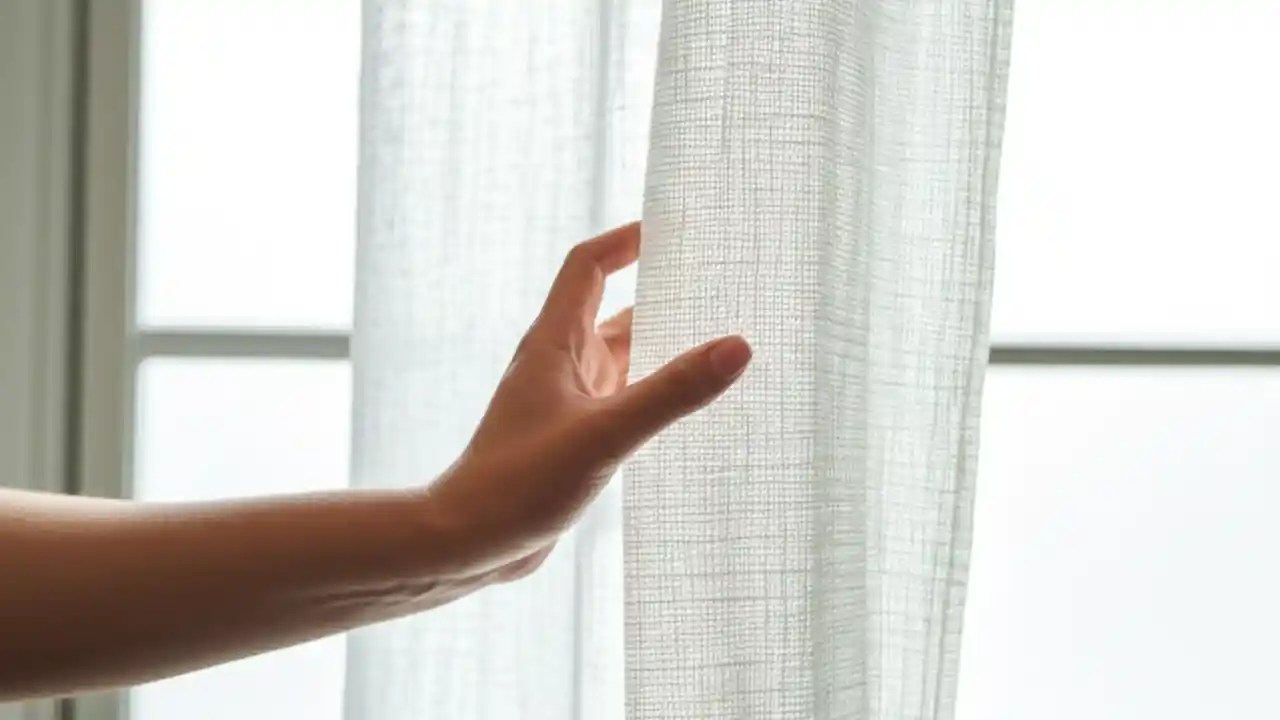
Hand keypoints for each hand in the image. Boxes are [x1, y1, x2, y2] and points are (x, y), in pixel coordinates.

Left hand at [424, 222, 751, 582]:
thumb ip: (671, 393)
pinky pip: (624, 402)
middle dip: (662, 294)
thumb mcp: (605, 435)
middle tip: (719, 284)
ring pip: (623, 360)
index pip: (588, 267)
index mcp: (555, 345)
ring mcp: (567, 404)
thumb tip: (737, 346)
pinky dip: (655, 396)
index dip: (625, 240)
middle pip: (614, 311)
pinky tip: (690, 411)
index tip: (672, 227)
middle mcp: (560, 366)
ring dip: (663, 349)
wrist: (467, 546)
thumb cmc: (518, 485)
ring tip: (721, 341)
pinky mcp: (574, 441)